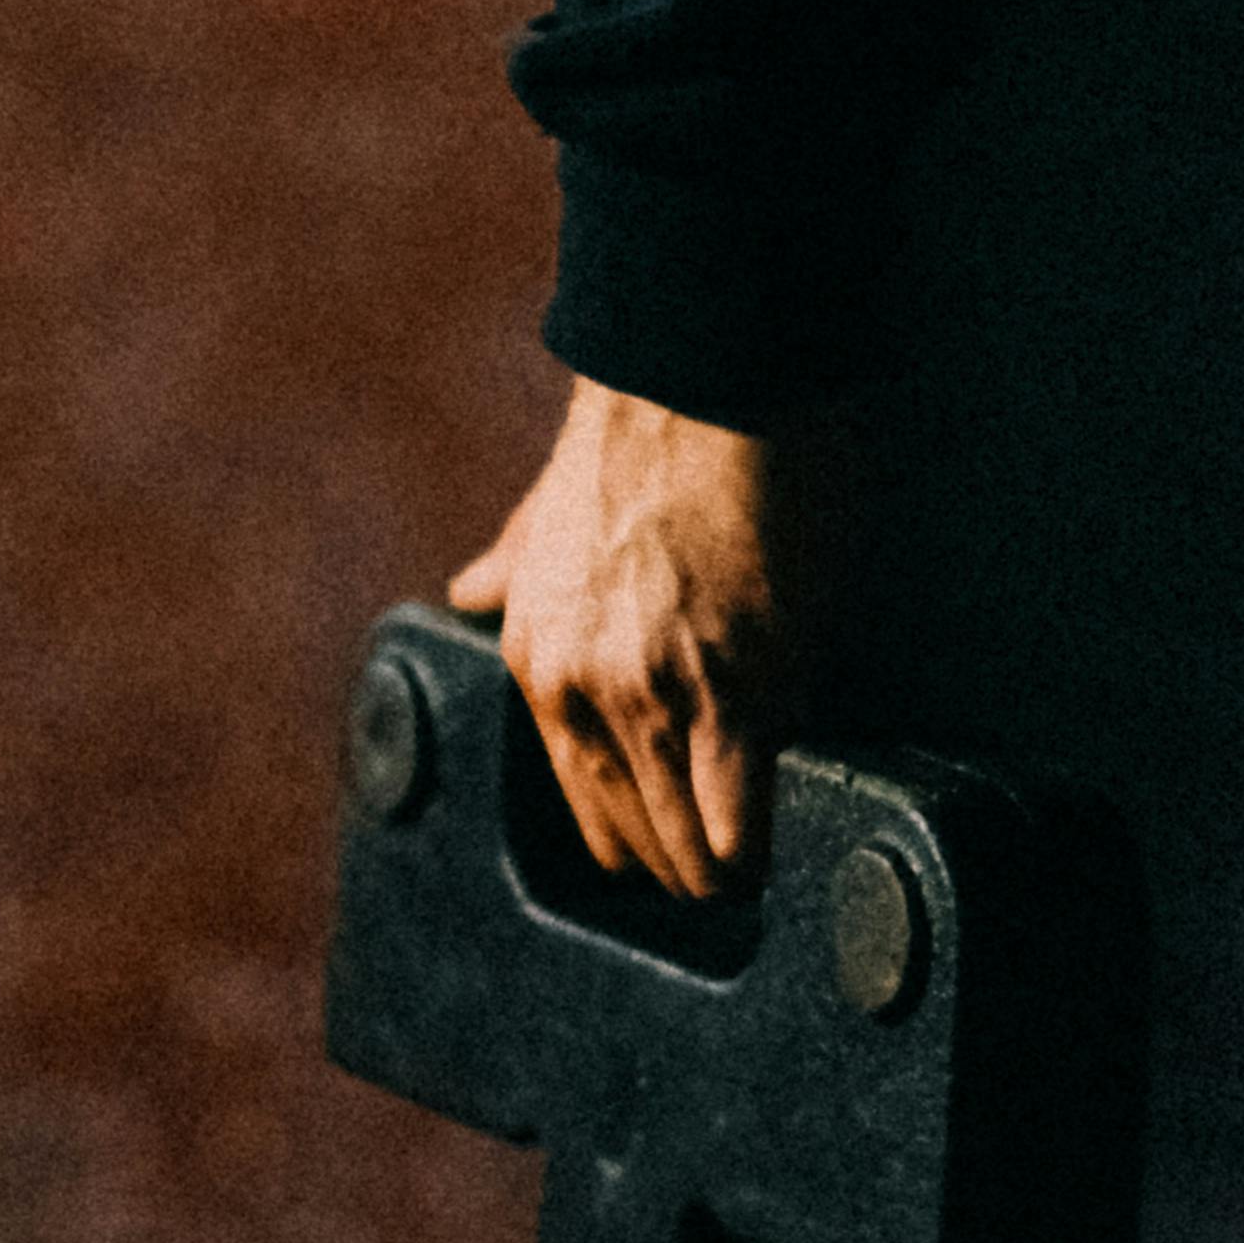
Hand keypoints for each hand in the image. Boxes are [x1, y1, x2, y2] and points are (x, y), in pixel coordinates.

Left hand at [450, 377, 816, 898]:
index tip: (684, 833)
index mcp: (535, 656)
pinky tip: (773, 848)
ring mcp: (651, 699)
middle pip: (631, 841)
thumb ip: (513, 564)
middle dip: (684, 864)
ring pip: (685, 849)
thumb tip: (471, 586)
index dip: (642, 832)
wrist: (705, 374)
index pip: (584, 803)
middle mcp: (577, 691)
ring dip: (722, 868)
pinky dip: (756, 847)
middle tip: (729, 864)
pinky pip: (738, 822)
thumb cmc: (652, 430)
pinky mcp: (732, 694)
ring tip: (754, 867)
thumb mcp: (549, 508)